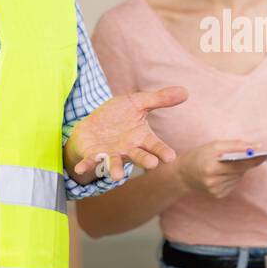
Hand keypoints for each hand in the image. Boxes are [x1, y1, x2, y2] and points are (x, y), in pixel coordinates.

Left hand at [67, 86, 187, 181]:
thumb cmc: (119, 115)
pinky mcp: (94, 155)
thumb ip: (159, 99)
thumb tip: (186, 91)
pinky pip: (90, 161)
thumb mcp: (138, 102)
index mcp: (142, 138)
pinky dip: (86, 165)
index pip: (155, 145)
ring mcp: (111, 154)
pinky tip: (80, 169)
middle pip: (139, 156)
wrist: (94, 124)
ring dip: (116, 169)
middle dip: (144, 160)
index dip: (162, 151)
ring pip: (115, 163)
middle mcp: (129, 149)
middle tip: (151, 165)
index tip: (170, 157)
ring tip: (117, 177)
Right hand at [178, 139, 266, 198]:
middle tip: (241, 154)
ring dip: (238, 169)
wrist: (183, 173)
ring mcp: (216, 191)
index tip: (265, 153)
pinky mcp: (218, 195)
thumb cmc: (199, 155)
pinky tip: (222, 173)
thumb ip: (236, 145)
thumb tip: (257, 146)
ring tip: (225, 164)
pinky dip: (232, 177)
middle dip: (244, 162)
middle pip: (240, 171)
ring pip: (238, 177)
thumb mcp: (214, 145)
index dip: (254, 159)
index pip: (240, 164)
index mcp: (211, 168)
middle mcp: (213, 182)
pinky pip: (233, 184)